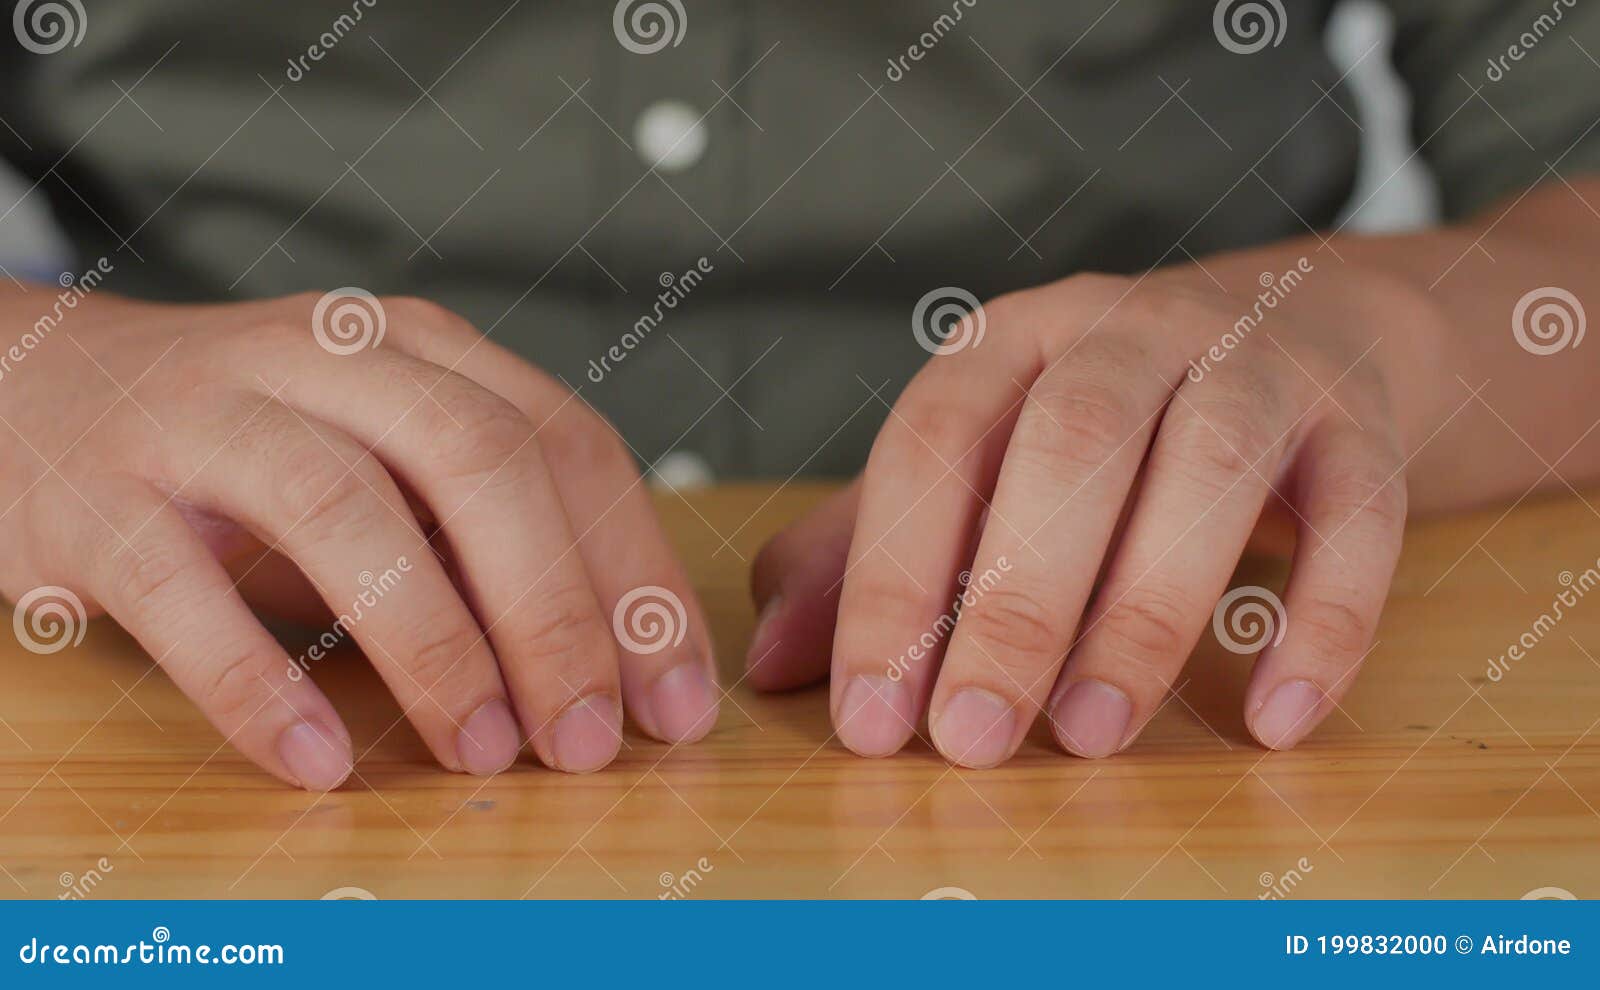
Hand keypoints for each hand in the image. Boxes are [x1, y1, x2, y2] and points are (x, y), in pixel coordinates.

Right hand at [0, 288, 717, 787]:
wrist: (32, 393)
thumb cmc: (254, 453)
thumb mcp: (388, 468)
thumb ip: (484, 544)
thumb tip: (613, 668)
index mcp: (424, 350)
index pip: (571, 447)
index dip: (635, 576)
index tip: (677, 698)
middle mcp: (329, 358)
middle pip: (479, 463)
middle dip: (554, 613)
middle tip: (588, 741)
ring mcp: (206, 416)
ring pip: (344, 511)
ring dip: (432, 645)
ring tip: (482, 753)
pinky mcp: (97, 496)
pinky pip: (183, 595)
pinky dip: (259, 686)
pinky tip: (318, 761)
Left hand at [748, 264, 1443, 765]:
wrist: (1302, 328)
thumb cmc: (1101, 426)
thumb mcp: (975, 465)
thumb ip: (867, 549)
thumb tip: (770, 663)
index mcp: (1007, 342)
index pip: (930, 447)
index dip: (889, 581)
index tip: (870, 718)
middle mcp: (1125, 331)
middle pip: (1067, 447)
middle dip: (1014, 602)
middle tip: (972, 738)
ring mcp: (1254, 362)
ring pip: (1208, 466)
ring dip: (1147, 610)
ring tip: (1092, 734)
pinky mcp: (1359, 422)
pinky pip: (1358, 516)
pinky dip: (1323, 619)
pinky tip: (1273, 718)